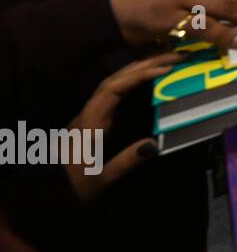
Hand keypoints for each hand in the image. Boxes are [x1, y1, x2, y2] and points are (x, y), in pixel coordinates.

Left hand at [64, 53, 180, 201]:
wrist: (48, 195)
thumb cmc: (73, 187)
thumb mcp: (100, 180)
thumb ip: (125, 162)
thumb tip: (155, 144)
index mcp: (89, 123)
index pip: (113, 89)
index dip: (138, 76)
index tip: (164, 69)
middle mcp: (89, 113)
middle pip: (114, 79)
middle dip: (143, 64)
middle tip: (174, 56)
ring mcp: (90, 115)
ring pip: (112, 83)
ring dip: (138, 69)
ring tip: (165, 60)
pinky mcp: (94, 120)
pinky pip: (114, 92)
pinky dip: (132, 80)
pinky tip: (147, 78)